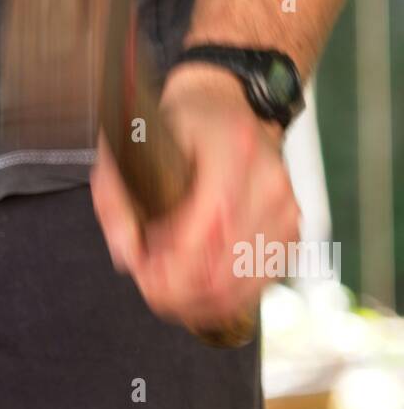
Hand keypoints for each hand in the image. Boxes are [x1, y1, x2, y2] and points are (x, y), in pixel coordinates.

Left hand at [90, 62, 299, 332]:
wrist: (228, 107)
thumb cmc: (176, 128)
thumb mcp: (130, 151)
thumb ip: (116, 204)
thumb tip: (129, 258)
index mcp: (231, 153)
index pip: (205, 236)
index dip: (168, 272)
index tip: (142, 273)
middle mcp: (267, 182)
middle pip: (221, 273)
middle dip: (177, 293)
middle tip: (151, 285)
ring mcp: (285, 208)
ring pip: (239, 288)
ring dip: (198, 301)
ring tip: (172, 287)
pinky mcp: (292, 229)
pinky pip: (257, 284)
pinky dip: (223, 296)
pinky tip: (200, 286)